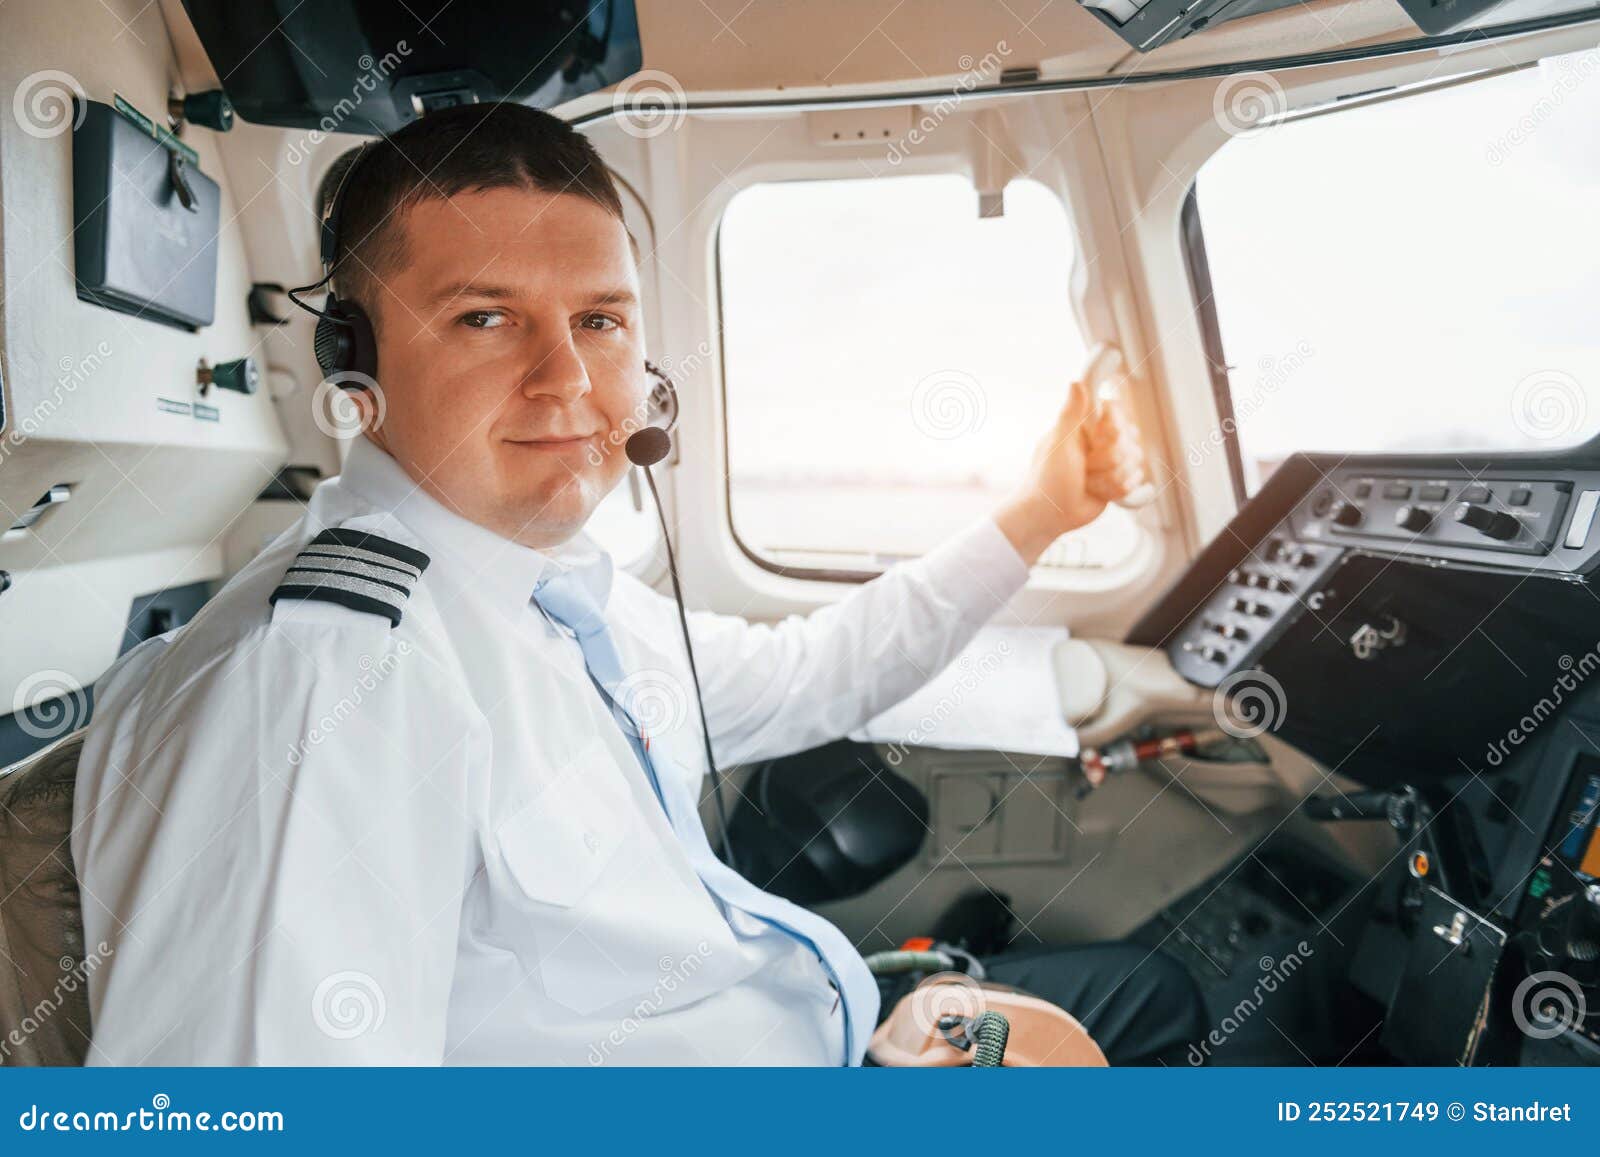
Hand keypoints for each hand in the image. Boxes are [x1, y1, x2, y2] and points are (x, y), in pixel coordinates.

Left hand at [993, 379, 1149, 564]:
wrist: (1049, 515)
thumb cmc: (1046, 479)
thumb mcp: (1058, 443)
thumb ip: (1070, 413)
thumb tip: (1075, 382)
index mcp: (1084, 425)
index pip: (1116, 410)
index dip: (1111, 427)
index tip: (1095, 438)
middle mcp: (1100, 439)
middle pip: (1128, 437)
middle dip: (1107, 458)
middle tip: (1085, 466)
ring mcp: (1111, 460)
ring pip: (1134, 460)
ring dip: (1109, 476)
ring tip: (1088, 482)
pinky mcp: (1118, 479)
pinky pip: (1135, 479)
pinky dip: (1115, 489)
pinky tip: (1098, 491)